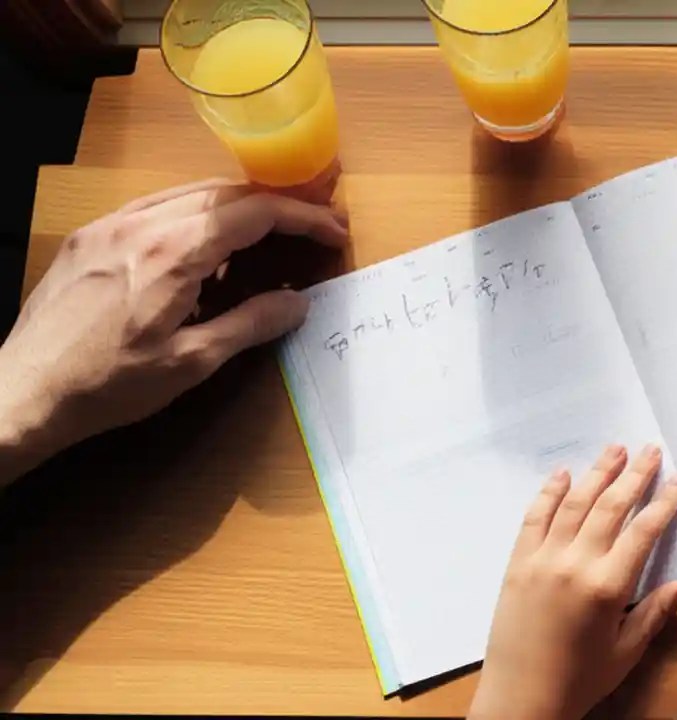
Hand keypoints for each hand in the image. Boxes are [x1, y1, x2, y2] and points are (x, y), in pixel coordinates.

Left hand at [0, 179, 347, 480]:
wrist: (24, 391)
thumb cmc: (109, 384)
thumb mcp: (191, 362)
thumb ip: (250, 324)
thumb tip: (298, 303)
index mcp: (172, 253)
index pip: (253, 212)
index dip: (302, 216)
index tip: (334, 230)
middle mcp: (141, 224)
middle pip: (224, 191)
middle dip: (275, 204)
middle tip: (312, 226)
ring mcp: (110, 224)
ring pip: (189, 193)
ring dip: (237, 206)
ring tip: (269, 234)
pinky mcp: (90, 235)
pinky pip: (156, 207)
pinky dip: (195, 215)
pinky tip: (205, 246)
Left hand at [469, 444, 676, 719]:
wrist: (521, 699)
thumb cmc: (580, 679)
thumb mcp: (626, 651)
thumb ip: (655, 611)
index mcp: (608, 587)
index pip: (643, 531)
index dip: (663, 502)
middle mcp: (575, 564)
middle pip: (610, 507)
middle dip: (634, 475)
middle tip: (650, 450)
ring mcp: (542, 560)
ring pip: (574, 504)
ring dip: (596, 473)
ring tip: (615, 449)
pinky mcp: (517, 563)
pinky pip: (535, 518)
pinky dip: (549, 492)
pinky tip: (563, 475)